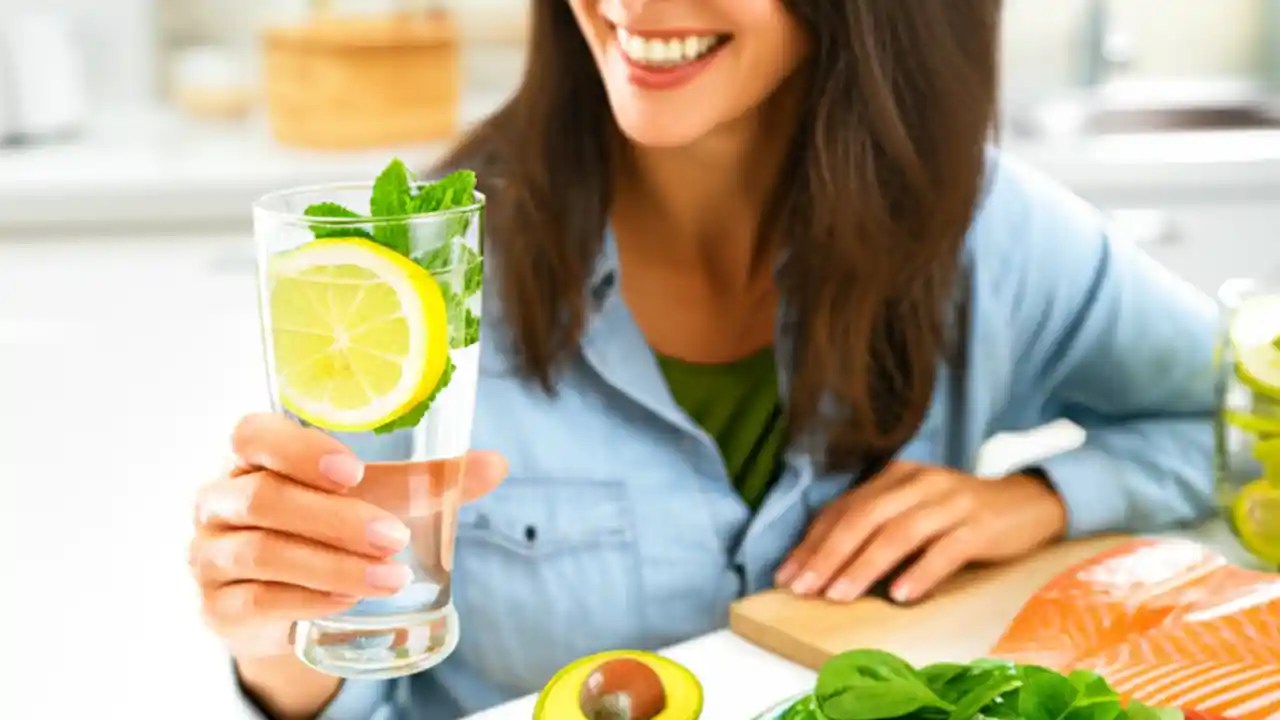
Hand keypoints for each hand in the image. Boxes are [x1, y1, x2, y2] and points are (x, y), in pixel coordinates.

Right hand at [189, 413, 506, 716]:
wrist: (283, 604)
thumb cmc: (324, 528)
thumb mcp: (368, 498)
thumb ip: (423, 480)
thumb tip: (495, 465)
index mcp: (251, 458)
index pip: (252, 434)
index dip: (297, 449)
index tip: (352, 469)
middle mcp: (218, 501)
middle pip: (264, 499)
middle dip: (335, 518)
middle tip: (394, 536)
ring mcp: (211, 556)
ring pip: (263, 553)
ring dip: (333, 565)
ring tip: (390, 576)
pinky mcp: (218, 607)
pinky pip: (257, 600)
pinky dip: (307, 598)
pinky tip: (346, 601)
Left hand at [775, 462, 1066, 604]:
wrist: (1029, 502)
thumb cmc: (958, 516)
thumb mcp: (913, 511)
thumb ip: (876, 527)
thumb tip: (824, 565)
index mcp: (895, 476)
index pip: (844, 509)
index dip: (812, 542)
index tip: (786, 574)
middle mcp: (919, 483)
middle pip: (864, 518)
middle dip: (828, 555)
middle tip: (803, 588)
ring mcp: (951, 502)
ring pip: (899, 533)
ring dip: (865, 567)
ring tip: (839, 596)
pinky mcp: (981, 526)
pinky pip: (946, 550)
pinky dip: (920, 572)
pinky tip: (899, 595)